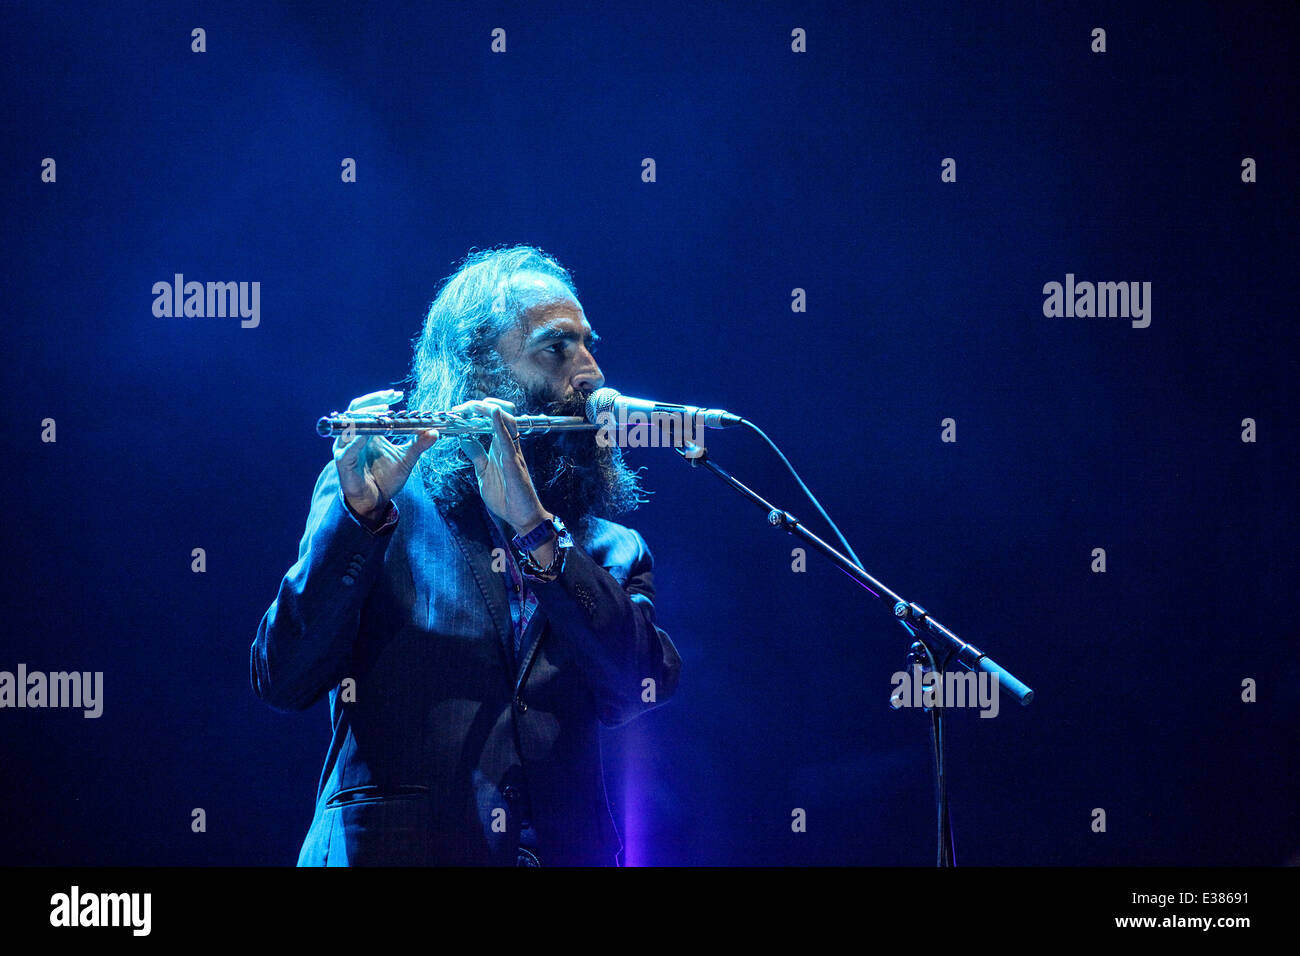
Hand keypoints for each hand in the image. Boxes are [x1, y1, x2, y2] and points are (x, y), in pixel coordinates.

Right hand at [333, 389, 439, 521]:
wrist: (375, 501)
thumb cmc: (386, 479)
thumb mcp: (406, 458)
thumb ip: (419, 444)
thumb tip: (435, 431)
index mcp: (367, 432)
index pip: (368, 407)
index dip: (381, 398)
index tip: (398, 395)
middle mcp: (353, 436)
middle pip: (357, 409)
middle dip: (374, 401)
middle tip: (391, 398)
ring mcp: (346, 448)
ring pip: (350, 425)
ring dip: (367, 416)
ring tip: (384, 412)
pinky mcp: (343, 462)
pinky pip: (348, 448)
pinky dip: (357, 440)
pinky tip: (368, 435)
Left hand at [452, 398, 549, 532]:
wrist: (521, 517)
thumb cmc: (506, 496)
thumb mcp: (483, 471)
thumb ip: (476, 454)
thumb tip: (464, 439)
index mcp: (500, 447)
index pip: (491, 420)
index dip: (475, 411)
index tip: (457, 411)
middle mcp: (508, 445)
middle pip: (501, 413)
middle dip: (480, 406)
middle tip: (461, 407)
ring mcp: (513, 452)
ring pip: (507, 420)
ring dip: (488, 409)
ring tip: (472, 405)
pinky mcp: (514, 463)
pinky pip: (508, 439)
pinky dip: (500, 424)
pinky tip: (492, 413)